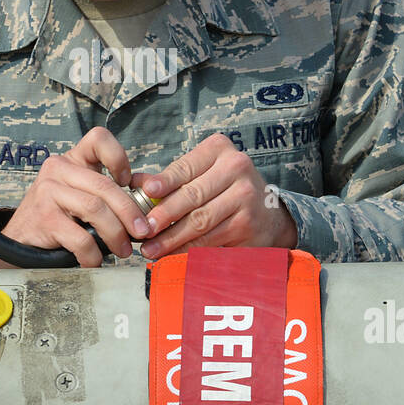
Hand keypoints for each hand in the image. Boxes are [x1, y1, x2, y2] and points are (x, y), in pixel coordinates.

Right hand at [0, 127, 152, 268]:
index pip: (98, 138)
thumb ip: (112, 193)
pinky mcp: (44, 217)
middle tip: (142, 232)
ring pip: (95, 209)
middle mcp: (58, 169)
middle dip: (130, 212)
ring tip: (124, 250)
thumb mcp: (83, 197)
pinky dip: (94, 254)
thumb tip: (150, 197)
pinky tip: (96, 261)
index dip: (119, 156)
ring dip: (116, 234)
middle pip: (105, 186)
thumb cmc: (58, 218)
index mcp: (73, 160)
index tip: (128, 181)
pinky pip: (80, 237)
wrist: (18, 241)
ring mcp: (48, 191)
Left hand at [136, 133, 298, 258]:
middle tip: (143, 229)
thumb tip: (135, 183)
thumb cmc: (224, 188)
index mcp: (220, 150)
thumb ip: (171, 178)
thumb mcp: (202, 173)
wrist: (268, 212)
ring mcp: (245, 197)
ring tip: (150, 248)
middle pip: (192, 195)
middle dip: (164, 215)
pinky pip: (211, 240)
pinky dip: (188, 250)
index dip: (164, 181)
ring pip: (200, 221)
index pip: (186, 167)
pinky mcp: (247, 225)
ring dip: (172, 238)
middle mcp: (237, 168)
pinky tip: (172, 255)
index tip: (145, 192)